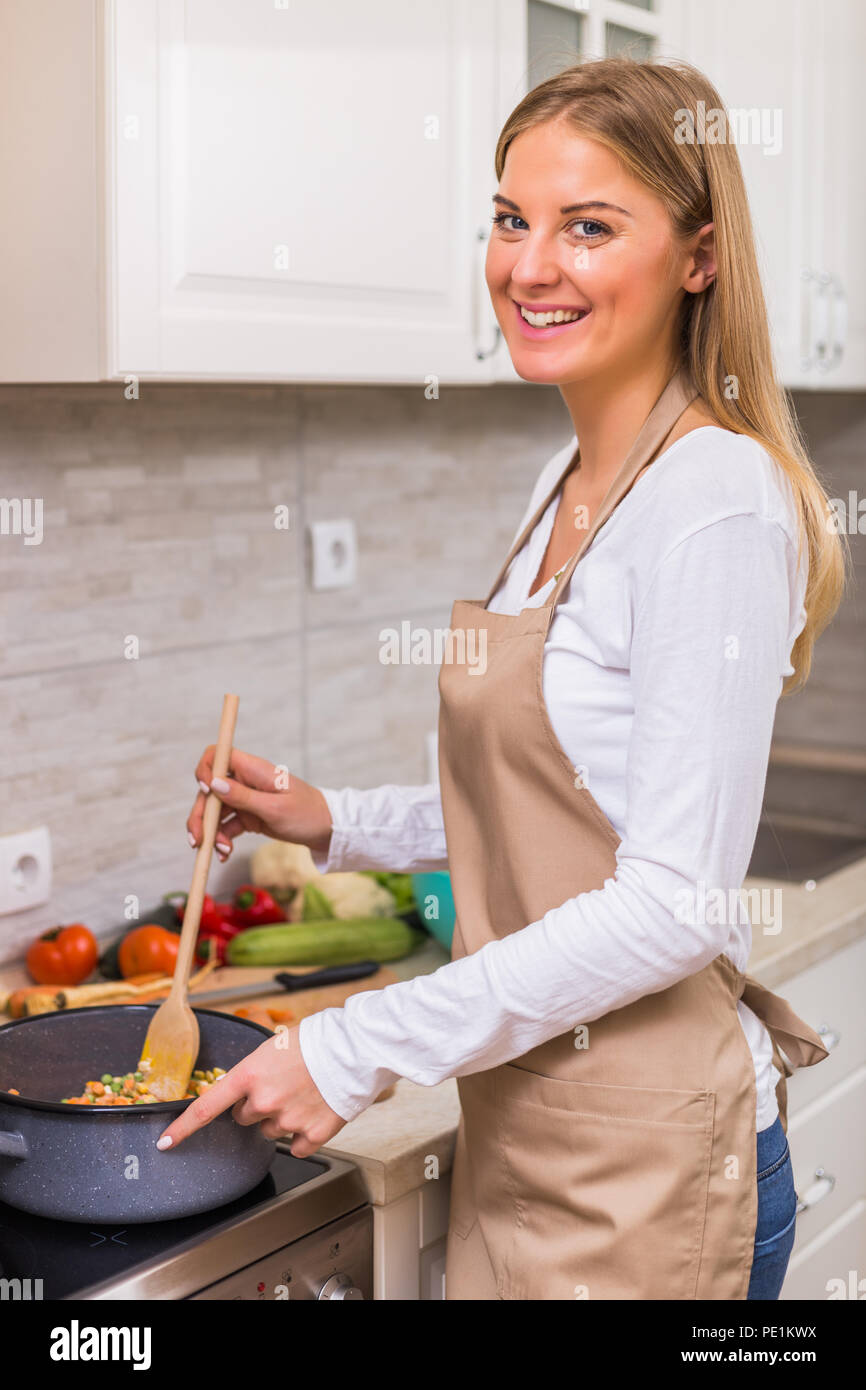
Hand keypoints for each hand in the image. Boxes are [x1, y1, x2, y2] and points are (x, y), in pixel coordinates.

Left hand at [155, 1026, 346, 1157]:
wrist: (355, 1047)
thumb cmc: (316, 1039)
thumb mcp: (272, 1046)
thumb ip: (253, 1073)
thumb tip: (245, 1092)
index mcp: (250, 1075)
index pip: (206, 1107)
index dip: (183, 1127)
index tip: (165, 1143)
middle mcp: (264, 1101)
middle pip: (244, 1117)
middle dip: (256, 1106)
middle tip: (280, 1086)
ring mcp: (289, 1120)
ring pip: (271, 1131)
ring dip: (281, 1118)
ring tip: (303, 1094)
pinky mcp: (314, 1134)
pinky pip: (297, 1146)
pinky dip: (304, 1134)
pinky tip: (315, 1113)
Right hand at [186, 746, 332, 861]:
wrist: (326, 830)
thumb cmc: (307, 813)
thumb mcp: (275, 808)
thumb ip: (243, 797)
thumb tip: (213, 784)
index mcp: (253, 769)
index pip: (218, 755)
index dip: (205, 769)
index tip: (205, 792)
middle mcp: (245, 781)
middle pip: (209, 790)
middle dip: (200, 814)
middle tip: (198, 840)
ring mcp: (245, 799)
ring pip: (214, 811)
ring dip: (211, 831)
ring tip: (219, 851)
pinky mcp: (248, 816)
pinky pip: (226, 825)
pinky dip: (222, 839)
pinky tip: (224, 854)